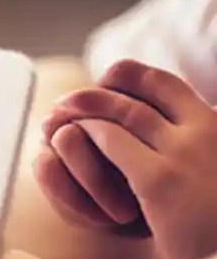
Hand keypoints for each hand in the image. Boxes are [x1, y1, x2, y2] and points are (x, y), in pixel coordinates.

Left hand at [41, 59, 216, 258]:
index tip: (105, 80)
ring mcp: (187, 153)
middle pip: (145, 92)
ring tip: (57, 116)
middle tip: (67, 99)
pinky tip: (66, 142)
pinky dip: (85, 136)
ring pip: (124, 113)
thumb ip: (191, 155)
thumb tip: (173, 136)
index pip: (171, 85)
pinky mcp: (162, 180)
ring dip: (85, 110)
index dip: (133, 78)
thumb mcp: (208, 176)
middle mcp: (209, 131)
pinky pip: (112, 142)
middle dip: (101, 91)